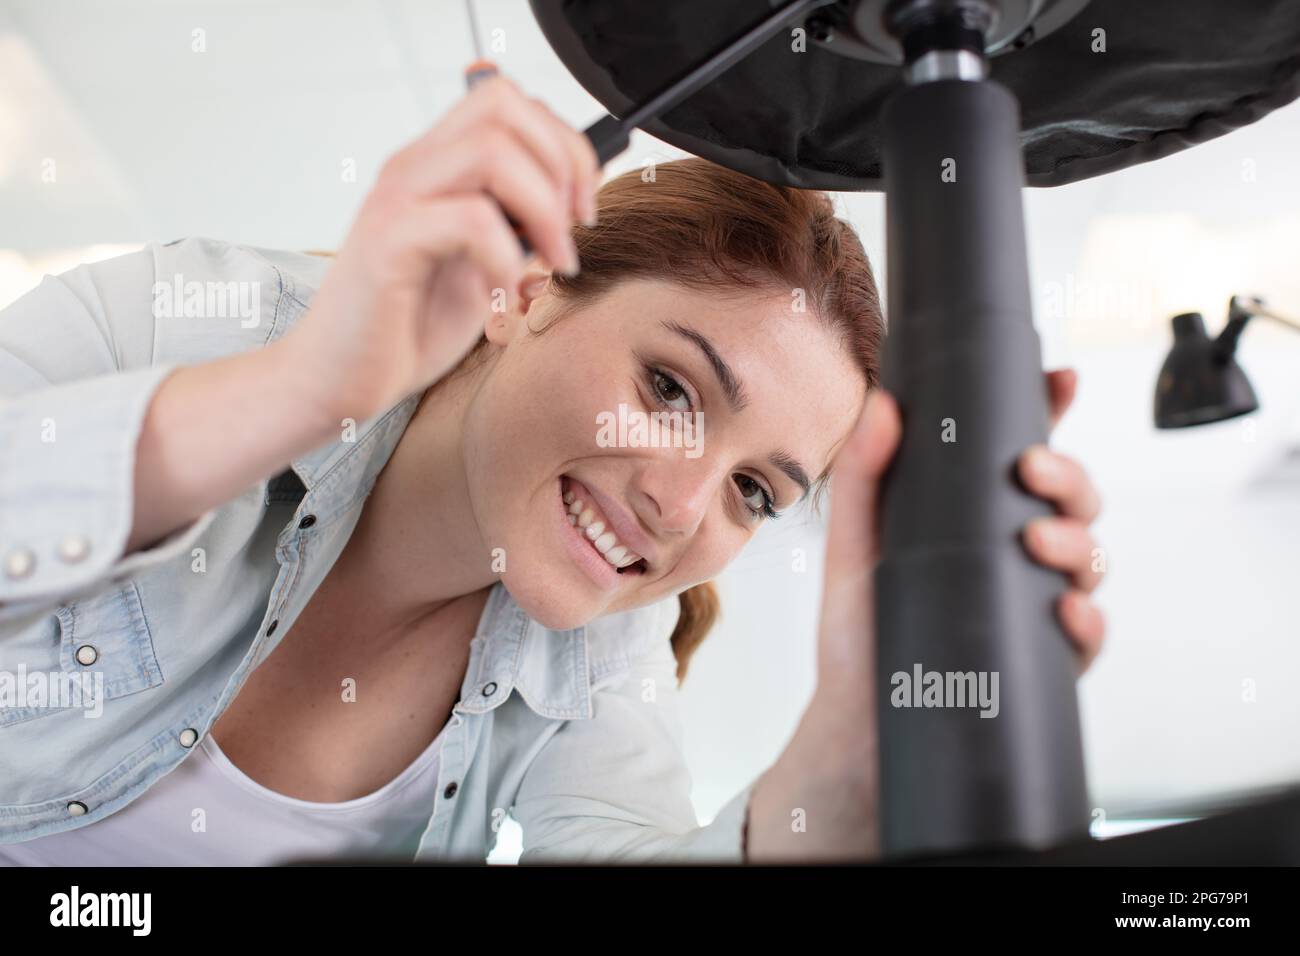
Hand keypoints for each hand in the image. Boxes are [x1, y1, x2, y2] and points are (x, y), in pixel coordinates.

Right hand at [280, 73, 599, 423]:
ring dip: (544, 208)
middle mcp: (413, 169)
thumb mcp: (482, 268)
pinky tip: (503, 294)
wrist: (337, 379)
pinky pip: (470, 220)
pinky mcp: (388, 242)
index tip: (582, 207)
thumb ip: (517, 230)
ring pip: (492, 152)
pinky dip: (506, 257)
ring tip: (552, 262)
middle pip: (502, 108)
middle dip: (563, 163)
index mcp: (435, 167)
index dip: (562, 143)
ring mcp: (397, 200)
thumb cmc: (406, 328)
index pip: (506, 103)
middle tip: (575, 228)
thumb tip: (574, 204)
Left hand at [814, 367, 1106, 705]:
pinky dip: (1087, 618)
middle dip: (1068, 475)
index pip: (1024, 458)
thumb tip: (883, 402)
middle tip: (1032, 469)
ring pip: (1089, 558)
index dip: (1051, 413)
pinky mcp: (1042, 661)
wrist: (855, 726)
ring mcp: (1033, 606)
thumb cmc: (858, 633)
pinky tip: (1067, 609)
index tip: (1060, 380)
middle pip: (1072, 500)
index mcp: (974, 518)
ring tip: (1037, 538)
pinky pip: (1088, 636)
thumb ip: (863, 473)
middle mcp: (1012, 556)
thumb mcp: (853, 545)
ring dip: (1077, 539)